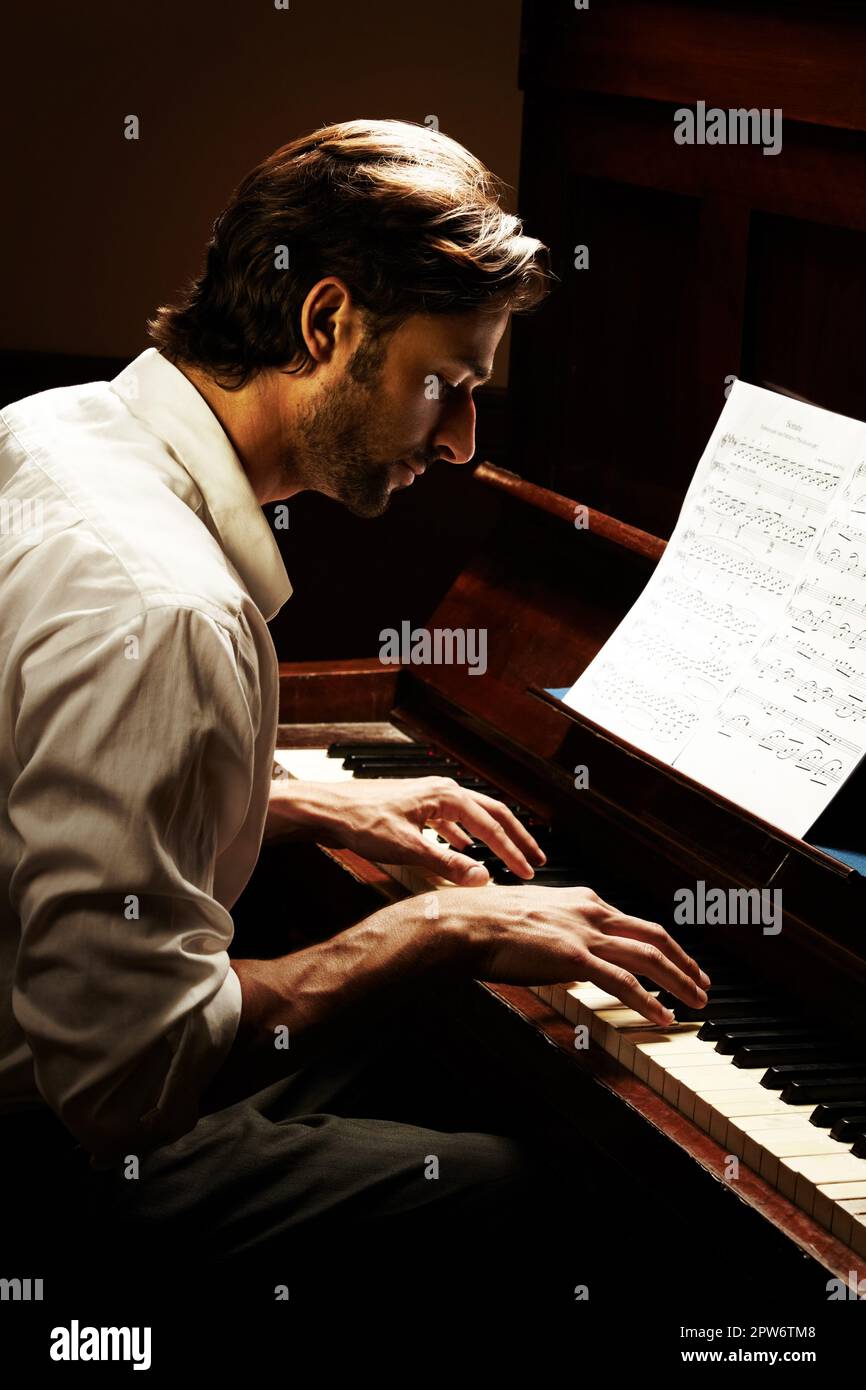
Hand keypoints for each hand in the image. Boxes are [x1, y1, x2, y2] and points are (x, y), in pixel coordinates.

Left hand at [266, 775, 545, 885]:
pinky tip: (463, 848)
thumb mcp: (407, 849)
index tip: (529, 872)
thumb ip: (447, 866)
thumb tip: (483, 878)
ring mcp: (428, 796)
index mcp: (446, 796)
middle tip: (535, 859)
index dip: (513, 851)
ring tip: (507, 855)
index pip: (491, 825)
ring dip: (491, 836)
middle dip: (514, 838)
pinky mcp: (416, 806)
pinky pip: (451, 820)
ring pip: (472, 816)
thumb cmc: (360, 822)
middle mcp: (442, 790)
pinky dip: (464, 835)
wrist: (326, 809)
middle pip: (491, 813)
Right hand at [435, 883, 709, 1024]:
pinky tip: (663, 1017)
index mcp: (583, 901)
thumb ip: (560, 931)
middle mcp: (591, 912)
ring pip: (649, 957)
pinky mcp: (575, 958)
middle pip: (655, 936)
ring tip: (696, 1002)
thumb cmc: (488, 922)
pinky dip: (649, 1001)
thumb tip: (569, 953)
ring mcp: (585, 934)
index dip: (663, 945)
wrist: (465, 922)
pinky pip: (624, 982)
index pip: (635, 923)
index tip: (678, 962)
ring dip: (679, 981)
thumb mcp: (535, 917)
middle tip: (702, 984)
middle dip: (684, 962)